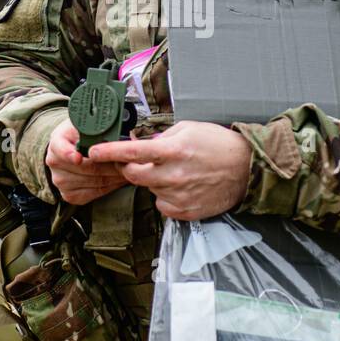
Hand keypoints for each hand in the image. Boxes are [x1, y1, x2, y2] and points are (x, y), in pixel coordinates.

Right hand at [45, 117, 129, 205]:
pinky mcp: (69, 195)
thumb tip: (125, 136)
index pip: (61, 148)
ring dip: (115, 177)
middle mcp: (54, 162)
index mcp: (57, 140)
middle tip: (128, 161)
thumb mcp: (89, 125)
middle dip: (110, 165)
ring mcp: (60, 180)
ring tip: (129, 169)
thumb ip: (102, 129)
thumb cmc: (84, 134)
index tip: (78, 158)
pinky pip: (94, 193)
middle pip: (85, 168)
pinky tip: (120, 179)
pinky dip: (111, 187)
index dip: (69, 154)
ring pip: (94, 181)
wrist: (73, 148)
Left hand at [86, 120, 251, 220]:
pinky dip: (166, 196)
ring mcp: (179, 195)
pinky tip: (182, 187)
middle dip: (129, 167)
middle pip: (133, 175)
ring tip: (176, 172)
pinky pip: (162, 205)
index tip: (93, 152)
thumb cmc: (219, 145)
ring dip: (154, 181)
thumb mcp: (188, 129)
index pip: (132, 151)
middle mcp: (173, 175)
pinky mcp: (185, 211)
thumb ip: (162, 138)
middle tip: (137, 161)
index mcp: (173, 150)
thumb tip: (140, 145)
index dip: (109, 152)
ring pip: (149, 189)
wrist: (246, 169)